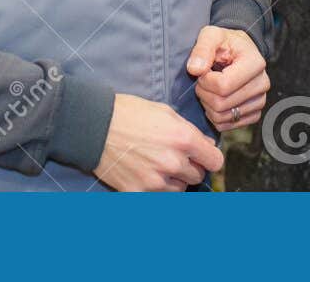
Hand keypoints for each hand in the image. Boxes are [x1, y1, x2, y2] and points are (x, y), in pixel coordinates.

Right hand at [92, 94, 223, 191]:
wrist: (94, 124)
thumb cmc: (129, 113)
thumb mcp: (165, 112)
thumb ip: (189, 130)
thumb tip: (206, 146)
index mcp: (182, 139)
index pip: (215, 161)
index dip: (209, 157)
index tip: (203, 156)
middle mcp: (172, 162)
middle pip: (197, 175)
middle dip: (189, 166)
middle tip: (173, 156)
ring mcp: (155, 181)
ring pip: (180, 189)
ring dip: (174, 179)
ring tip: (157, 164)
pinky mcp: (138, 193)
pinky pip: (159, 198)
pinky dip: (155, 188)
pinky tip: (145, 174)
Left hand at [187, 26, 268, 132]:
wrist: (238, 52)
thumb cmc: (224, 43)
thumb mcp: (211, 35)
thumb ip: (202, 49)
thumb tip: (195, 69)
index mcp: (255, 63)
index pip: (223, 85)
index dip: (205, 81)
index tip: (202, 71)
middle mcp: (262, 84)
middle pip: (222, 103)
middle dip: (204, 93)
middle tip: (202, 81)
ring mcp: (260, 101)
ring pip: (223, 117)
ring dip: (208, 105)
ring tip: (209, 89)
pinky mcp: (254, 114)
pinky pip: (227, 125)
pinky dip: (215, 116)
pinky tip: (215, 99)